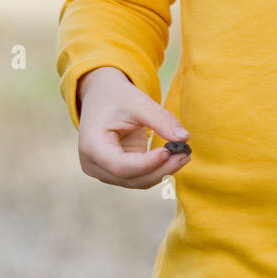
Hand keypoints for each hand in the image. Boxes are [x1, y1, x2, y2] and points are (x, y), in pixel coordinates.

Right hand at [77, 66, 191, 187]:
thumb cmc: (115, 97)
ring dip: (162, 171)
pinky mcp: (115, 172)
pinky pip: (139, 177)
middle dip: (160, 169)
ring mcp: (103, 171)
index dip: (147, 163)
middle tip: (185, 154)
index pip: (120, 165)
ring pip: (137, 181)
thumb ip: (161, 120)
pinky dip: (157, 169)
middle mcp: (93, 164)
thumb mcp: (138, 102)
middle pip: (130, 178)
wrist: (101, 96)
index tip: (170, 150)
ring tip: (183, 154)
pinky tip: (173, 157)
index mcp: (91, 145)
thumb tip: (184, 138)